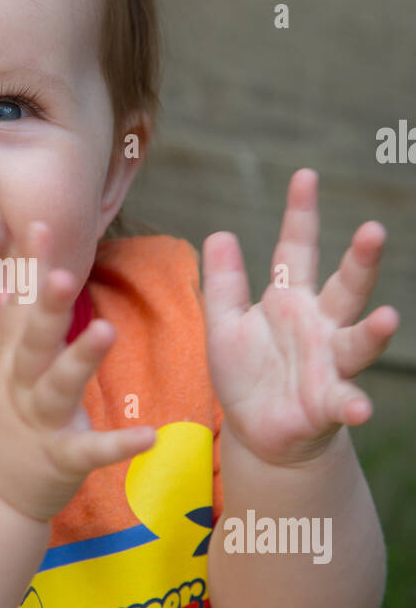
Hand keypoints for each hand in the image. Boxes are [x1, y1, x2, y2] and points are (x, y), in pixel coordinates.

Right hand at [0, 220, 156, 521]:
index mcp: (9, 365)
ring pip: (58, 386)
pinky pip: (90, 451)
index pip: (19, 306)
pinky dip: (117, 445)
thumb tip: (7, 281)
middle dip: (46, 305)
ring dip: (80, 358)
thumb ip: (6, 330)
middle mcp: (20, 387)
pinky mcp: (58, 460)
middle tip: (61, 271)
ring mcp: (37, 423)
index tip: (39, 224)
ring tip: (107, 330)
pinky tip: (149, 435)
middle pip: (33, 340)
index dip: (28, 266)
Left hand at [201, 168, 399, 465]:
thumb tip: (219, 234)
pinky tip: (360, 408)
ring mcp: (329, 363)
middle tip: (373, 230)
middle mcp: (319, 325)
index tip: (305, 176)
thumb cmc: (247, 373)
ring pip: (357, 341)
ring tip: (388, 317)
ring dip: (374, 331)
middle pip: (345, 287)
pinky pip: (345, 401)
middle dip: (361, 261)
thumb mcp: (223, 325)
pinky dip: (354, 404)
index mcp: (290, 299)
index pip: (298, 249)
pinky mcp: (328, 403)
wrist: (259, 431)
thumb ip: (223, 284)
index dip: (301, 214)